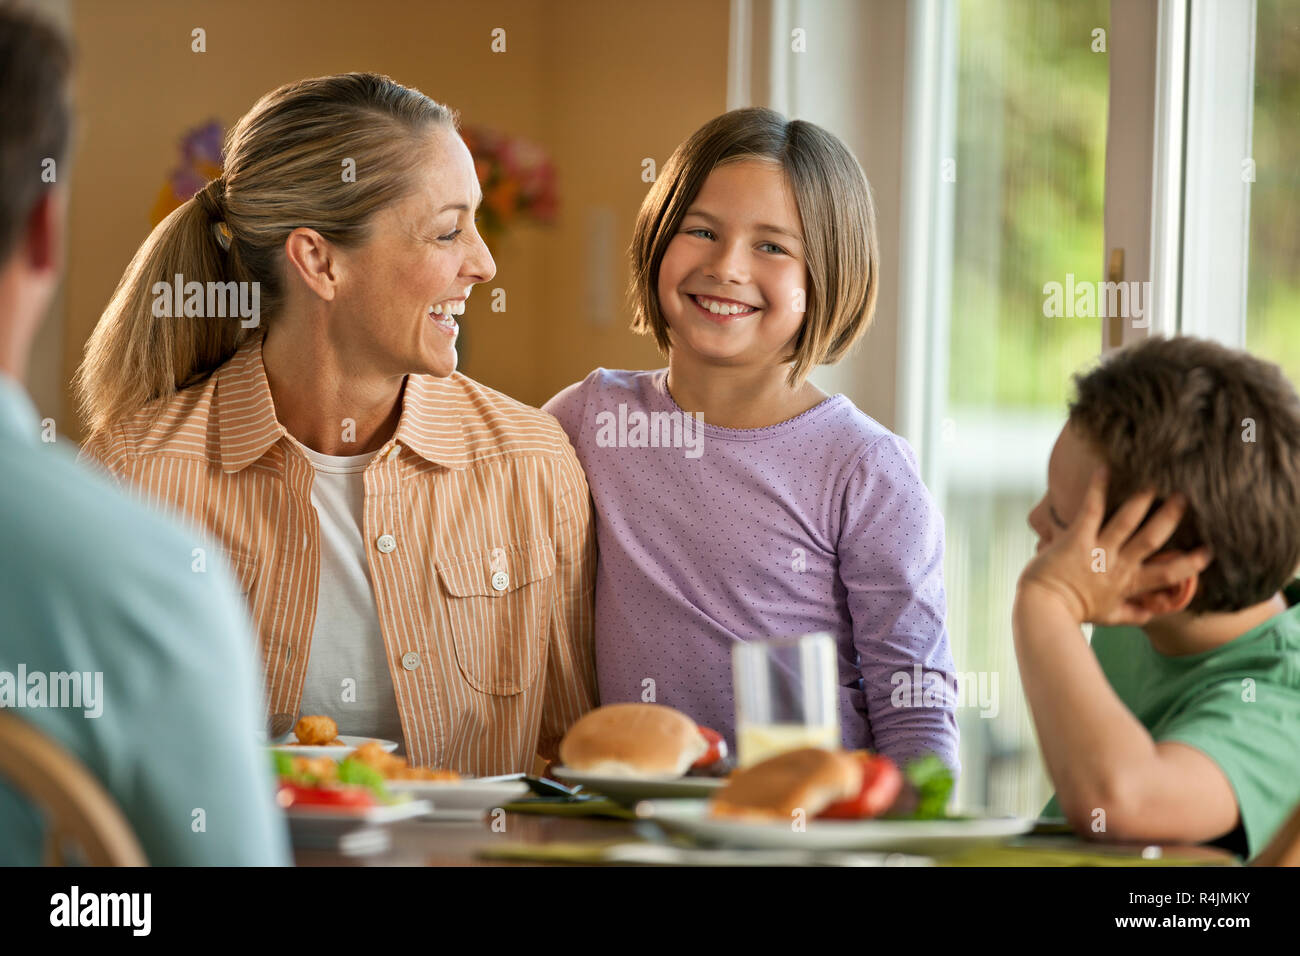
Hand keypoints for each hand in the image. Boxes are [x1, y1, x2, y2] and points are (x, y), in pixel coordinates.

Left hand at [1017, 466, 1213, 625]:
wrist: (1042, 608)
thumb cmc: (1074, 612)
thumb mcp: (1109, 617)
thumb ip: (1134, 613)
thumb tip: (1155, 613)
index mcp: (1128, 583)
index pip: (1168, 574)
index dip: (1191, 563)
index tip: (1210, 551)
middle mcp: (1118, 565)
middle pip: (1151, 539)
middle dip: (1170, 518)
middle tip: (1186, 497)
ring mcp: (1098, 550)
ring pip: (1127, 521)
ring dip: (1142, 500)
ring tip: (1156, 481)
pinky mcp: (1076, 538)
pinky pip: (1091, 510)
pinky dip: (1097, 488)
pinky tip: (1105, 468)